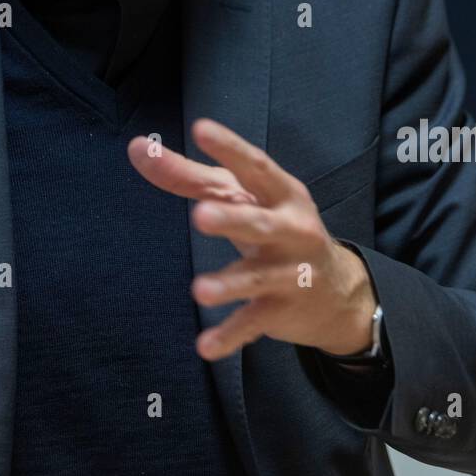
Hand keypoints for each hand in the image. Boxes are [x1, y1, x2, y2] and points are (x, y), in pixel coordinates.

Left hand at [127, 118, 375, 361]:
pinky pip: (252, 323)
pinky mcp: (281, 311)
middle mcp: (291, 229)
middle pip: (259, 222)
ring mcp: (289, 272)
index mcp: (280, 192)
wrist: (336, 290)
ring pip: (257, 277)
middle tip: (200, 215)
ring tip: (199, 289)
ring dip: (229, 283)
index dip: (230, 148)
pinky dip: (230, 336)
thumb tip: (139, 147)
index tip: (201, 129)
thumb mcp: (240, 197)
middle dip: (232, 219)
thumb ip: (189, 174)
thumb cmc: (273, 225)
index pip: (254, 166)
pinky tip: (205, 346)